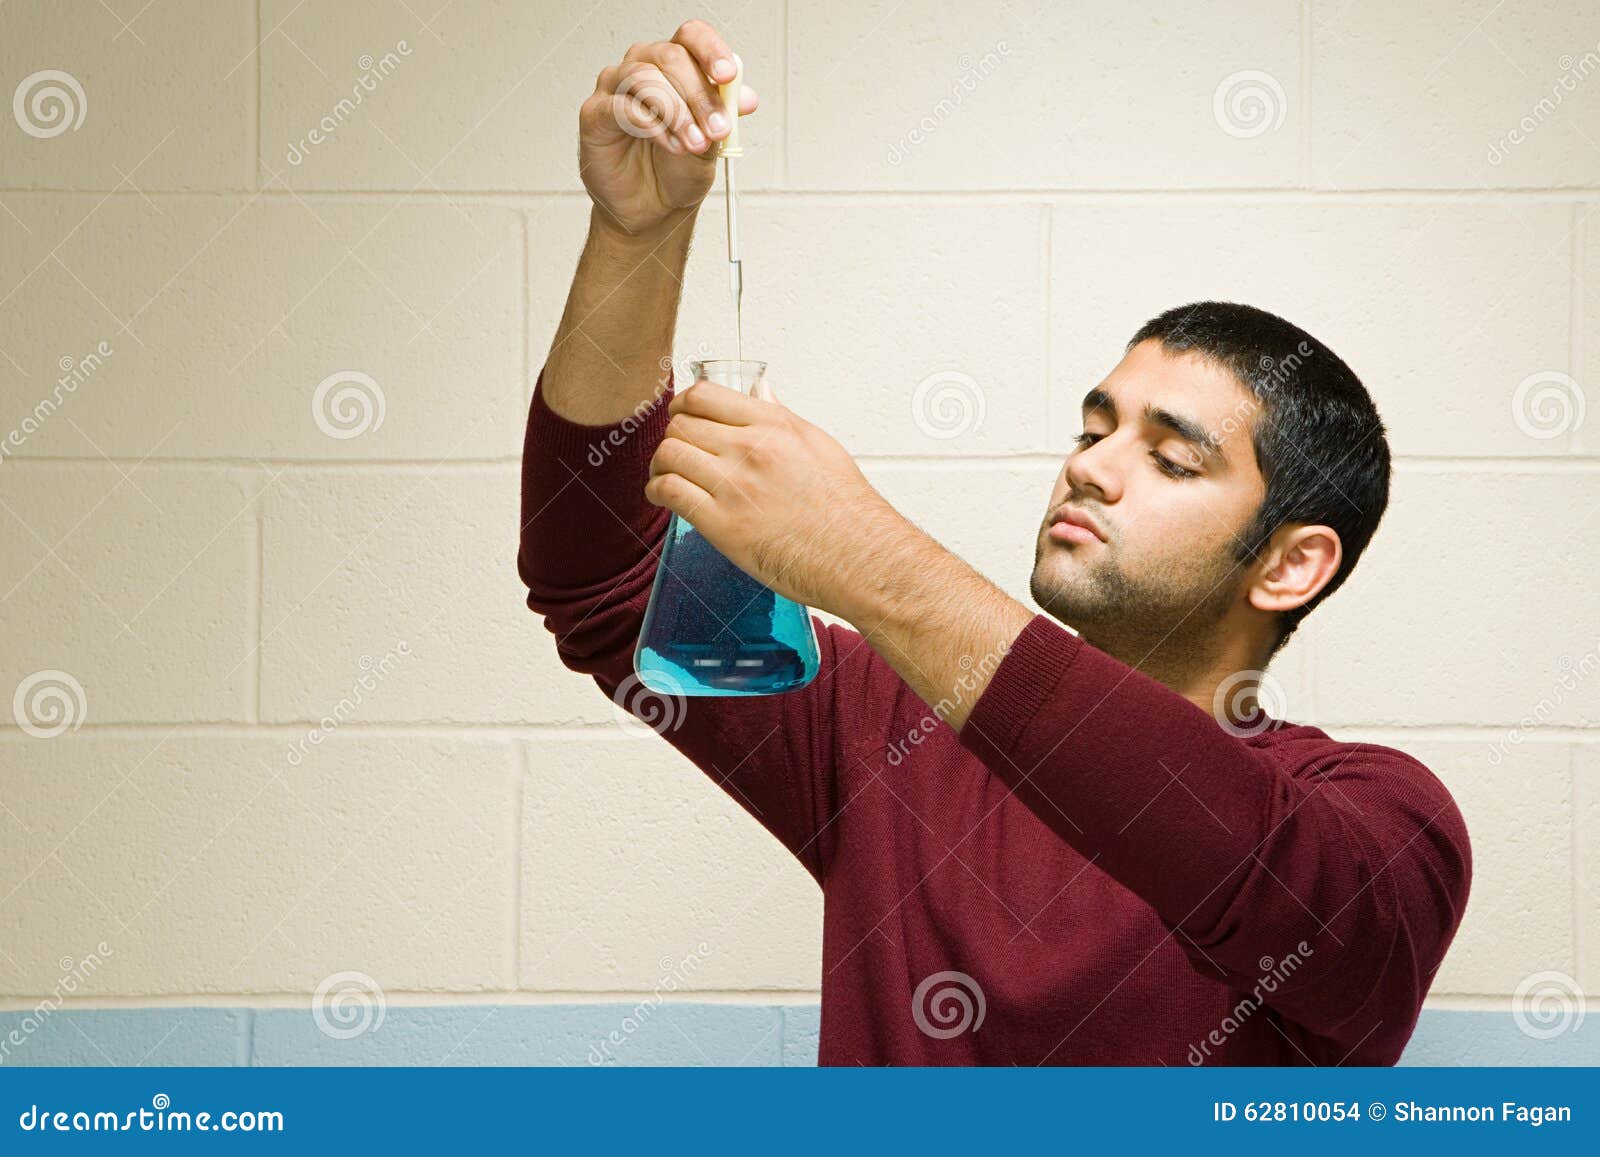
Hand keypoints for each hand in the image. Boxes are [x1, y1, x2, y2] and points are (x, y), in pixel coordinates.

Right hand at [578, 20, 758, 239]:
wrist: (654, 208)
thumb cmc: (677, 170)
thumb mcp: (713, 143)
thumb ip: (725, 115)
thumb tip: (745, 97)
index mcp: (674, 66)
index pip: (690, 37)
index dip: (710, 50)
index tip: (727, 75)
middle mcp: (643, 67)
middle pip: (670, 56)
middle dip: (699, 94)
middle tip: (717, 128)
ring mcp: (616, 87)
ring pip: (644, 77)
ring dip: (677, 111)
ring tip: (694, 143)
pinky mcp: (596, 113)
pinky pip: (623, 107)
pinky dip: (653, 126)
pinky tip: (671, 144)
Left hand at [644, 379, 905, 619]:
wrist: (859, 556)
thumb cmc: (846, 509)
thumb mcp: (818, 445)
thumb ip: (780, 416)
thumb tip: (759, 394)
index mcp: (774, 426)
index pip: (704, 396)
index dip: (683, 406)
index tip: (682, 418)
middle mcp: (751, 450)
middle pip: (680, 424)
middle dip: (673, 436)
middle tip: (679, 453)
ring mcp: (734, 486)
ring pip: (669, 454)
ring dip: (661, 465)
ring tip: (668, 476)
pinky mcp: (723, 524)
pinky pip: (670, 492)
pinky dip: (657, 491)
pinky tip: (664, 497)